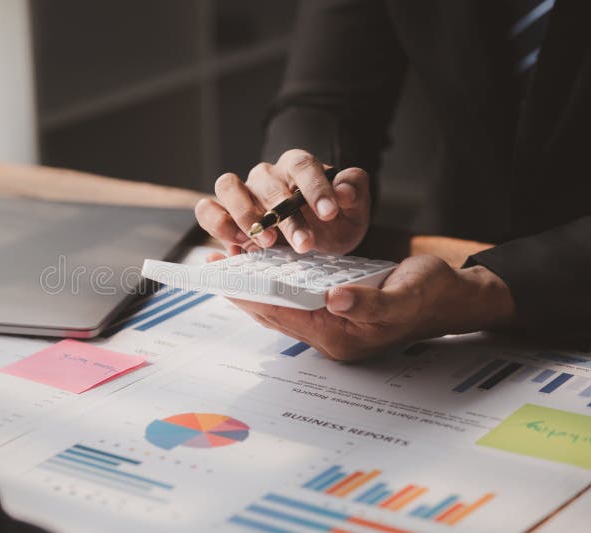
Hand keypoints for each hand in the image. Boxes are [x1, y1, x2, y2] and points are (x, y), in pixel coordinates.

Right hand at [195, 149, 370, 254]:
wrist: (314, 241)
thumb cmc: (331, 224)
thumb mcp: (353, 212)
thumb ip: (354, 194)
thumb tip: (344, 190)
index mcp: (297, 167)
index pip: (302, 165)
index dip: (315, 188)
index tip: (330, 212)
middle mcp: (267, 175)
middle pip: (269, 185)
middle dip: (288, 217)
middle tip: (304, 244)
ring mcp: (242, 192)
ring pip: (228, 185)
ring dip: (245, 214)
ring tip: (266, 242)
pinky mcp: (223, 213)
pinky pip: (208, 208)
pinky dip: (217, 223)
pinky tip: (237, 244)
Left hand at [208, 253, 515, 360]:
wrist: (451, 299)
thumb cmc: (430, 294)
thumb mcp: (405, 294)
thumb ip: (370, 303)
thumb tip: (334, 300)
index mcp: (342, 336)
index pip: (285, 315)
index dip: (253, 295)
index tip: (225, 277)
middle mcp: (332, 336)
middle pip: (276, 314)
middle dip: (244, 292)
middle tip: (216, 267)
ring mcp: (333, 327)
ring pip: (283, 308)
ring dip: (256, 289)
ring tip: (229, 266)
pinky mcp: (335, 313)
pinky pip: (296, 301)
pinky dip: (276, 286)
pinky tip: (263, 270)